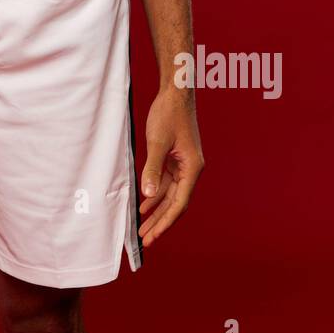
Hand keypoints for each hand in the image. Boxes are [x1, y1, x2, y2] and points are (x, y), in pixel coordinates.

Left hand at [139, 86, 203, 245]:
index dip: (165, 222)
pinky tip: (144, 205)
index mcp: (192, 168)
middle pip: (175, 203)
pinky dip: (155, 195)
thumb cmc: (169, 113)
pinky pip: (165, 183)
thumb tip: (148, 195)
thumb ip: (152, 169)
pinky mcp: (174, 159)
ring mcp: (183, 165)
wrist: (175, 92)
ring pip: (169, 195)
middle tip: (145, 240)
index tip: (152, 236)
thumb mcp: (157, 142)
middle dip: (160, 222)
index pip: (179, 203)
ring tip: (142, 227)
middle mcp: (190, 170)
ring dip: (156, 211)